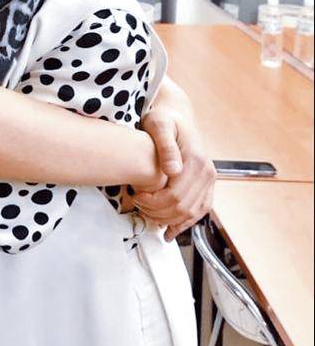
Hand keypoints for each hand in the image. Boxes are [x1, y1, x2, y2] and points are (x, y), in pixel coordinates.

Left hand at [135, 107, 215, 240]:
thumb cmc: (164, 119)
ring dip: (170, 221)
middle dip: (158, 213)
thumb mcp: (159, 125)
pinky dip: (185, 223)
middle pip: (183, 207)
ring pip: (191, 213)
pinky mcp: (206, 184)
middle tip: (138, 206)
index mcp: (195, 160)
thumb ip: (165, 146)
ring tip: (149, 218)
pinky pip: (200, 210)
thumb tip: (173, 169)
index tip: (136, 197)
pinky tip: (171, 230)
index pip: (175, 195)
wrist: (176, 115)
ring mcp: (208, 179)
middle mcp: (206, 172)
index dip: (154, 203)